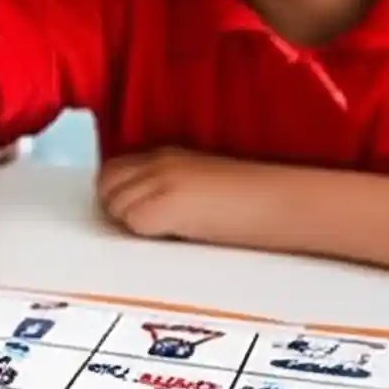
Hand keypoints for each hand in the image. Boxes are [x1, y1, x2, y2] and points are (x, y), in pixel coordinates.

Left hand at [96, 147, 284, 243]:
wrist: (282, 201)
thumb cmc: (252, 199)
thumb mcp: (201, 183)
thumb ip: (166, 187)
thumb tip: (137, 209)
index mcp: (166, 154)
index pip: (112, 170)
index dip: (116, 194)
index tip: (131, 211)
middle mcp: (159, 162)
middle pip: (106, 186)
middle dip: (116, 209)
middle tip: (146, 226)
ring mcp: (162, 180)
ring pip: (116, 206)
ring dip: (131, 223)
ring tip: (166, 230)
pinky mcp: (169, 203)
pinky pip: (134, 223)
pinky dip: (146, 233)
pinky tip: (173, 234)